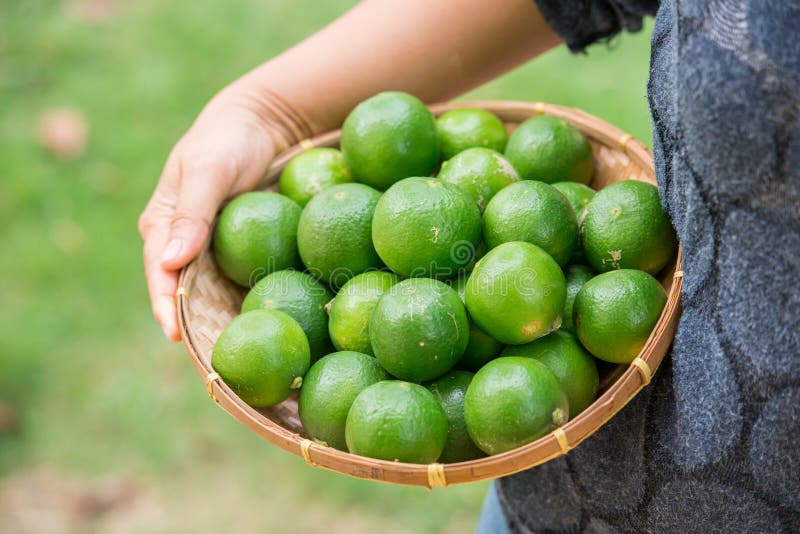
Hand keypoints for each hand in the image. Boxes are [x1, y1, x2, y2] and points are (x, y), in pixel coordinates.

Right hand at [139, 86, 279, 340]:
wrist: (261, 124)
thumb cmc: (228, 140)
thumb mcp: (208, 170)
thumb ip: (191, 212)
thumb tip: (168, 261)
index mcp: (162, 225)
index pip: (158, 273)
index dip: (164, 305)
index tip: (175, 334)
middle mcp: (183, 244)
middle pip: (182, 292)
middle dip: (193, 325)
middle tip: (211, 360)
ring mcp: (211, 249)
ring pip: (210, 292)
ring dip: (221, 320)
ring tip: (237, 354)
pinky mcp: (238, 249)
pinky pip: (239, 279)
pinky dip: (246, 300)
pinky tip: (266, 322)